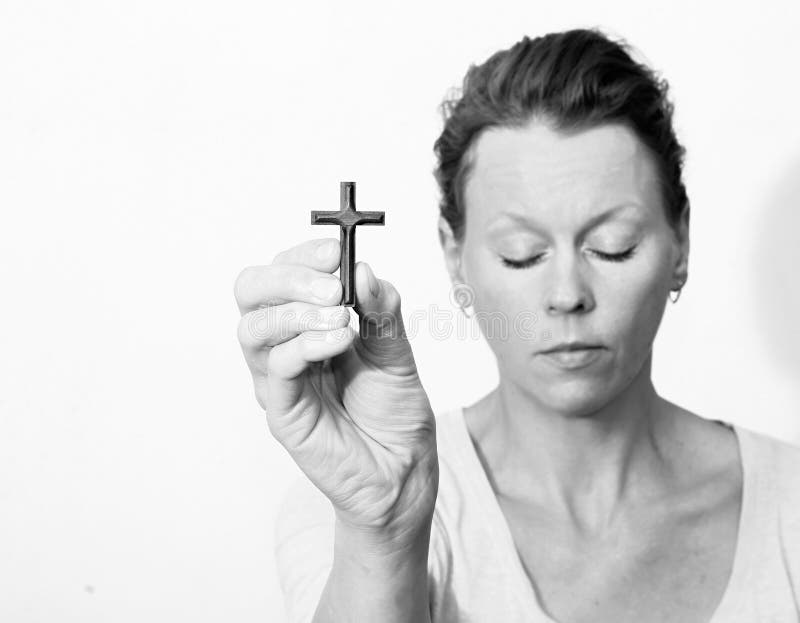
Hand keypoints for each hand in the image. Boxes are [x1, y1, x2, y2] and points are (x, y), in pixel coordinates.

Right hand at [234, 238, 437, 541]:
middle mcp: (285, 346)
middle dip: (287, 277)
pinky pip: (276, 368)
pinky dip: (305, 345)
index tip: (334, 252)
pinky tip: (340, 341)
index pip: (282, 274)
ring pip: (252, 328)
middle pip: (251, 292)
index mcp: (308, 323)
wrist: (403, 469)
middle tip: (332, 285)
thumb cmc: (394, 409)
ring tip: (341, 319)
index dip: (301, 257)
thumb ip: (382, 310)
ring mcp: (279, 379)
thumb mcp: (396, 349)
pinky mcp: (282, 411)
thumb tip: (363, 269)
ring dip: (295, 311)